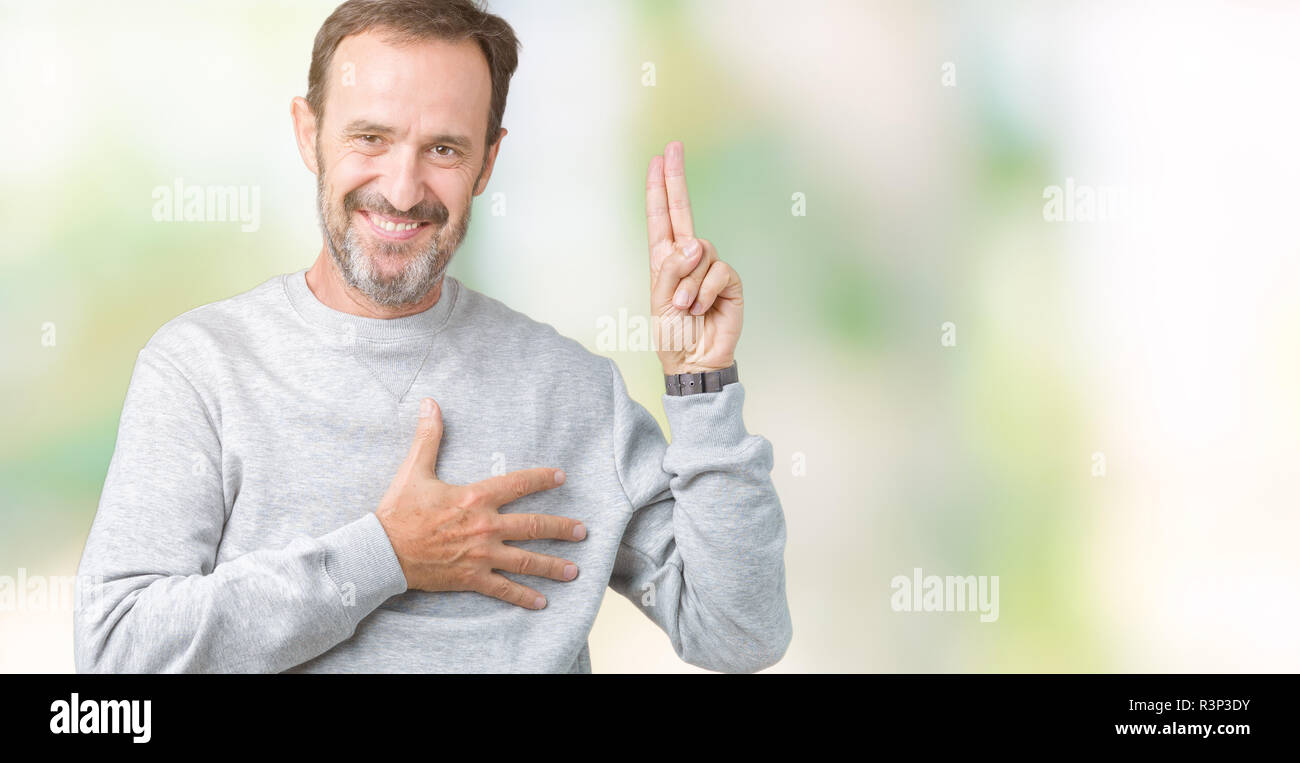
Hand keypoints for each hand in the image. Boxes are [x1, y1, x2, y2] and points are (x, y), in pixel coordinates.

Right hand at [375, 398, 585, 609]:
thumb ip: (428, 437)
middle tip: (582, 531)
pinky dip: (523, 597)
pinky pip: (503, 589)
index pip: (517, 484)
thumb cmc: (399, 511)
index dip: (541, 479)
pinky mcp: (471, 578)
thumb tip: (430, 403)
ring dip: (553, 566)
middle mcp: (485, 526)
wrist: (382, 551)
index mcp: (475, 497)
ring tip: (574, 570)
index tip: (561, 477)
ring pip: (526, 560)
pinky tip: (542, 603)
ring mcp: (481, 554)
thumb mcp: (414, 470)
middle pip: (533, 526)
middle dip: (561, 529)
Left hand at [645, 141, 744, 374]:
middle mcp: (687, 257)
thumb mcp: (660, 301)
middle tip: (673, 148)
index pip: (661, 217)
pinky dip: (704, 292)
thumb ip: (671, 269)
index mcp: (664, 259)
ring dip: (688, 283)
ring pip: (700, 251)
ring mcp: (709, 268)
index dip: (659, 188)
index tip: (658, 159)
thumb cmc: (673, 333)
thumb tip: (695, 243)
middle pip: (683, 211)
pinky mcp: (729, 281)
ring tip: (685, 308)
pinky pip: (717, 271)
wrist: (694, 362)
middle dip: (676, 178)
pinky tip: (702, 309)